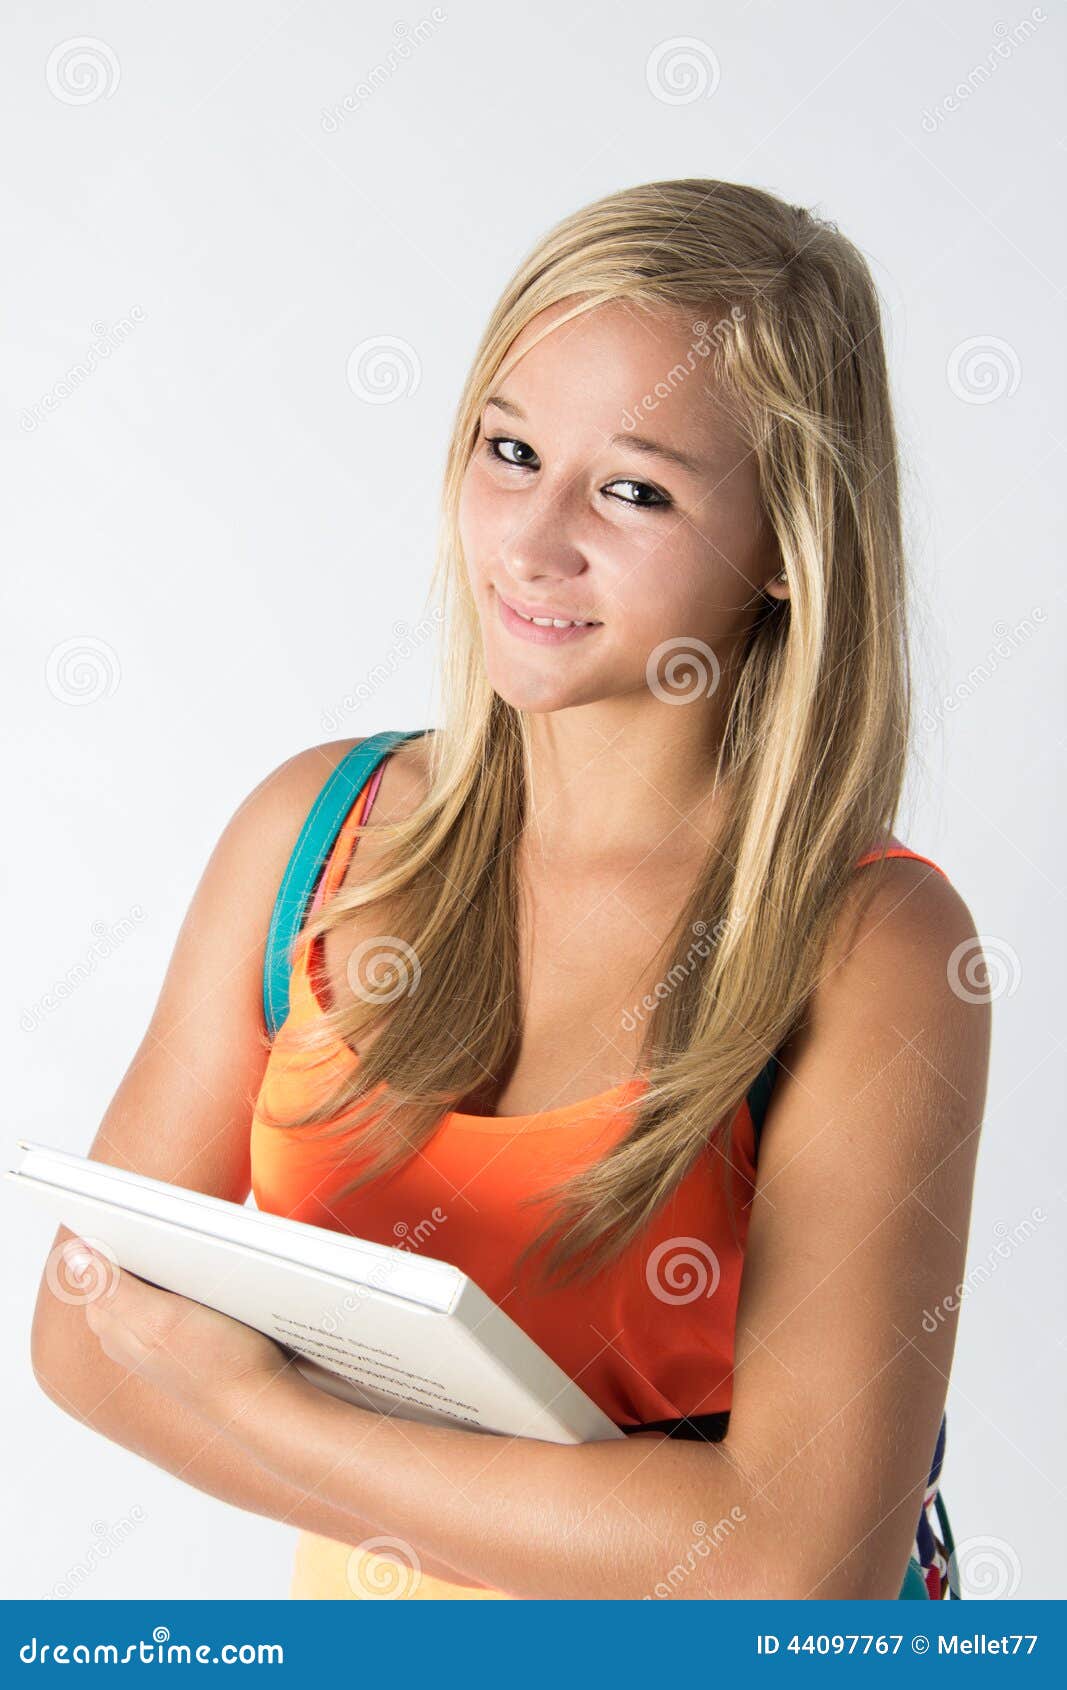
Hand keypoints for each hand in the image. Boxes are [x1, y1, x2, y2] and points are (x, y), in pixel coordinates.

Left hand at [61, 1235, 295, 1427]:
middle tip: (170, 1220)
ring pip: (148, 1281)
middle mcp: (126, 1332)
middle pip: (122, 1270)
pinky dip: (183, 1279)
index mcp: (112, 1324)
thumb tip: (74, 1255)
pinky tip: (206, 1272)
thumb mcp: (160, 1320)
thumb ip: (113, 1289)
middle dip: (139, 1243)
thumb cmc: (216, 1365)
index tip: (134, 1207)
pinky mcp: (182, 1339)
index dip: (112, 1232)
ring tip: (192, 1242)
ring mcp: (154, 1337)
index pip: (96, 1263)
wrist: (262, 1402)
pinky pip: (171, 1296)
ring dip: (165, 1259)